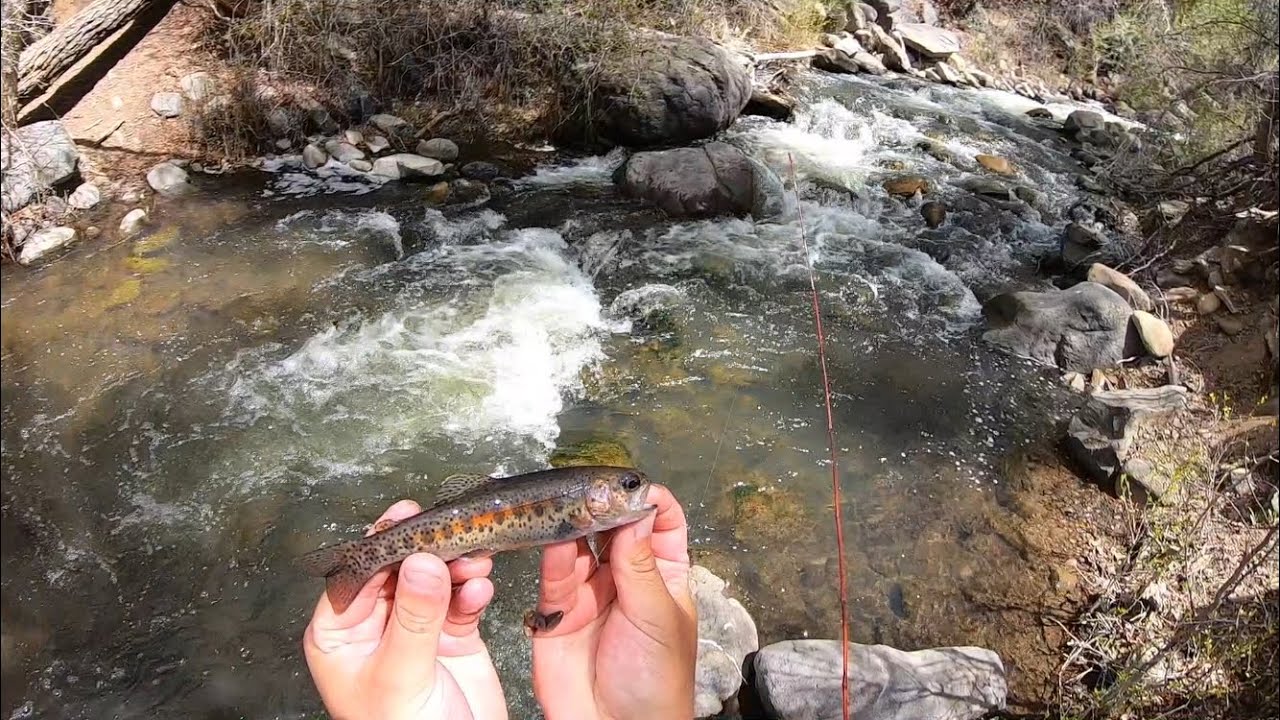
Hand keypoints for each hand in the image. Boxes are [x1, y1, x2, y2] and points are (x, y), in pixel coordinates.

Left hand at [302, 499, 507, 719]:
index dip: (383, 544)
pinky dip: (474, 589)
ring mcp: (416, 629)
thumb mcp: (402, 676)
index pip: (356, 574)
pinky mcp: (452, 635)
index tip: (409, 519)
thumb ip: (413, 618)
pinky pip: (462, 598)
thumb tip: (420, 563)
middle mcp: (376, 627)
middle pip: (400, 569)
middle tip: (452, 531)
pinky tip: (480, 587)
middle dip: (428, 550)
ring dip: (457, 565)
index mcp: (341, 635)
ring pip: (434, 578)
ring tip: (474, 560)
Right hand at [530, 484, 696, 719]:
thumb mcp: (657, 616)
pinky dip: (552, 552)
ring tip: (569, 503)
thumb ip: (640, 563)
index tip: (634, 485)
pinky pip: (553, 573)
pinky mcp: (557, 611)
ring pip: (579, 544)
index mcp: (663, 575)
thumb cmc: (655, 683)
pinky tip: (555, 535)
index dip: (649, 499)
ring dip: (574, 522)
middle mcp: (625, 578)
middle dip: (603, 505)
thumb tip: (637, 509)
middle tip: (592, 487)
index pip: (660, 523)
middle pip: (613, 527)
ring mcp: (590, 592)